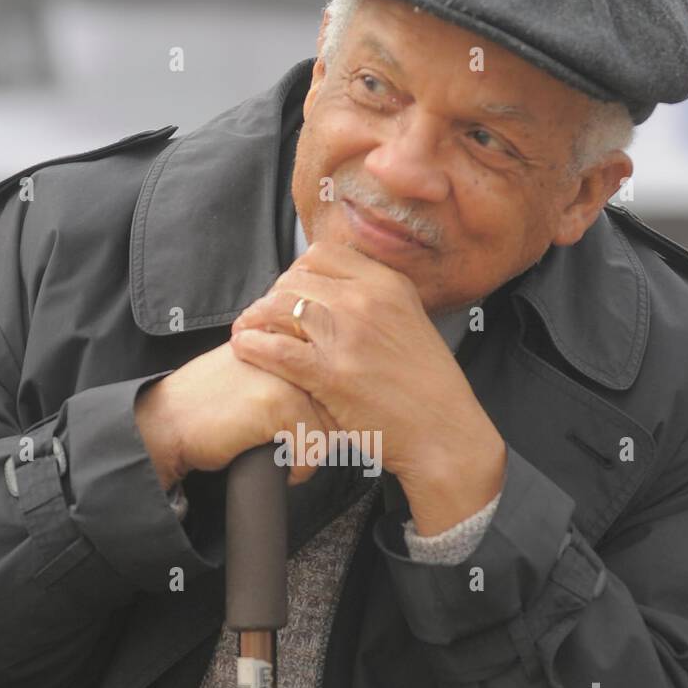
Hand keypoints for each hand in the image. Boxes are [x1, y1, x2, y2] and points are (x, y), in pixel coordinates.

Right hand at [134, 340, 335, 488]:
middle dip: (327, 430)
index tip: (314, 428)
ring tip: (291, 458)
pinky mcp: (279, 402)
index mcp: (285, 332)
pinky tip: (284, 469)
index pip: (336, 369)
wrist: (167, 422)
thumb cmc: (210, 403)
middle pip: (340, 396)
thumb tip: (340, 394)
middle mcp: (289, 344)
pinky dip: (302, 467)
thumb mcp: (256, 370)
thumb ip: (294, 367)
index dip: (332, 407)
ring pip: (333, 422)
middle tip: (301, 447)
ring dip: (317, 451)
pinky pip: (315, 445)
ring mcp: (286, 371)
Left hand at [229, 240, 504, 498]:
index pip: (323, 254)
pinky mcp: (331, 374)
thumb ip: (377, 303)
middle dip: (273, 294)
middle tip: (265, 315)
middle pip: (296, 277)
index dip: (298, 271)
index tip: (290, 291)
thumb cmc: (429, 389)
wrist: (444, 433)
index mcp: (389, 284)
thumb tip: (339, 290)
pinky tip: (244, 348)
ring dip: (256, 317)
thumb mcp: (412, 324)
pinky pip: (276, 349)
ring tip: (247, 330)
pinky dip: (252, 346)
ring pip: (280, 306)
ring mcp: (348, 335)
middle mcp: (367, 300)